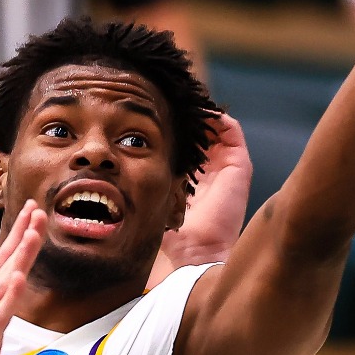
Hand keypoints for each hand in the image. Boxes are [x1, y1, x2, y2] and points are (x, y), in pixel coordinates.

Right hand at [0, 207, 42, 354]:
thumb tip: (4, 299)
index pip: (4, 262)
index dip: (19, 236)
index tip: (32, 212)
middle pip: (6, 263)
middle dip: (23, 234)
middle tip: (37, 207)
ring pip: (5, 282)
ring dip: (20, 256)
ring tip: (33, 232)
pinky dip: (9, 296)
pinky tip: (18, 278)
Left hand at [155, 113, 250, 283]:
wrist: (198, 249)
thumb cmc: (173, 233)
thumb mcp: (154, 199)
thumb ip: (144, 185)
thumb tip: (115, 170)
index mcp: (195, 179)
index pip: (185, 146)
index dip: (171, 131)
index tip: (152, 118)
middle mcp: (213, 170)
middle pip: (201, 134)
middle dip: (184, 119)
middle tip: (166, 105)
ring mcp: (228, 166)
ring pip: (216, 128)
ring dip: (199, 115)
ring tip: (180, 104)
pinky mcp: (239, 164)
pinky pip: (231, 130)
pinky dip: (215, 117)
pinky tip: (197, 113)